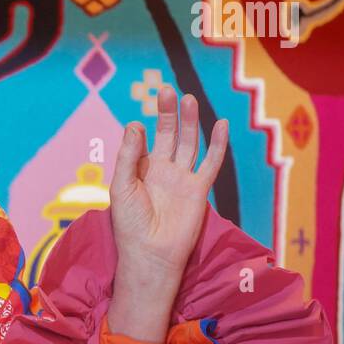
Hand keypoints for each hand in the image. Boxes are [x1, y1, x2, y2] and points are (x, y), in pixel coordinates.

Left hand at [106, 88, 227, 342]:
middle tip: (166, 90)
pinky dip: (218, 144)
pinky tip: (221, 124)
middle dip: (167, 113)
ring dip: (189, 121)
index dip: (140, 130)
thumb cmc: (130, 223)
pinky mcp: (199, 189)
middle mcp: (162, 170)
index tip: (137, 124)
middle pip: (168, 135)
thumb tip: (136, 123)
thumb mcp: (122, 185)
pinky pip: (211, 162)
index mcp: (140, 170)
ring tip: (188, 98)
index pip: (143, 142)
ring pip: (189, 143)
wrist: (151, 253)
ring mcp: (182, 178)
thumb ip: (129, 155)